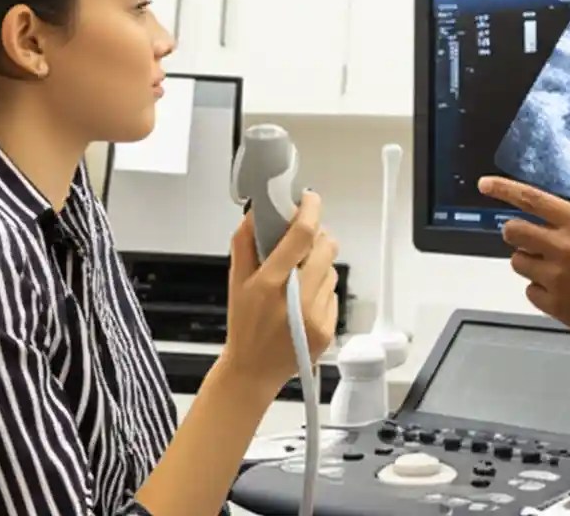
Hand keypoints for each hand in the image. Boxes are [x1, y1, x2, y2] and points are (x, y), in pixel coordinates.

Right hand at [219, 192, 339, 388]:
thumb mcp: (236, 281)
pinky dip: (321, 290)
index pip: (302, 235)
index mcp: (270, 284)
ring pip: (331, 269)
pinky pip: (333, 293)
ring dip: (318, 265)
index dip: (310, 210)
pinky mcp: (328, 329)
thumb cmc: (243, 324)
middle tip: (302, 240)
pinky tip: (303, 301)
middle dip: (317, 236)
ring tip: (297, 279)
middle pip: (326, 247)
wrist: (254, 370)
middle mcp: (297, 299)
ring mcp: (315, 316)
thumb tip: (257, 211)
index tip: (309, 199)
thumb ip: (245, 242)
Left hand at [478, 176, 569, 373]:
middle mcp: (564, 247)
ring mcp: (556, 277)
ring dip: (530, 264)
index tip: (486, 184)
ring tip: (559, 272)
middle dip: (516, 235)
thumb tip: (545, 225)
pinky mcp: (552, 304)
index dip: (504, 189)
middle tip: (530, 242)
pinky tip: (565, 293)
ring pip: (517, 262)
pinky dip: (541, 290)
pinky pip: (529, 290)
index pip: (531, 198)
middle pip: (513, 231)